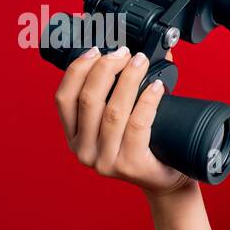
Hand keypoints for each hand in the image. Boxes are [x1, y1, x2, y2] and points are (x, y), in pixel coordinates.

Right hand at [54, 45, 194, 197]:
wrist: (166, 179)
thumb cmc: (145, 146)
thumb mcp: (121, 120)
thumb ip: (116, 92)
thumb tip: (136, 49)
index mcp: (74, 136)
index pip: (63, 98)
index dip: (77, 70)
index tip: (96, 50)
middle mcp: (84, 151)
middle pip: (89, 100)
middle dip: (106, 69)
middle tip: (124, 53)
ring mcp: (105, 161)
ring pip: (113, 111)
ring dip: (128, 80)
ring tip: (141, 62)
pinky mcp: (130, 165)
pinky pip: (136, 125)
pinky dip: (147, 101)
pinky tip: (156, 86)